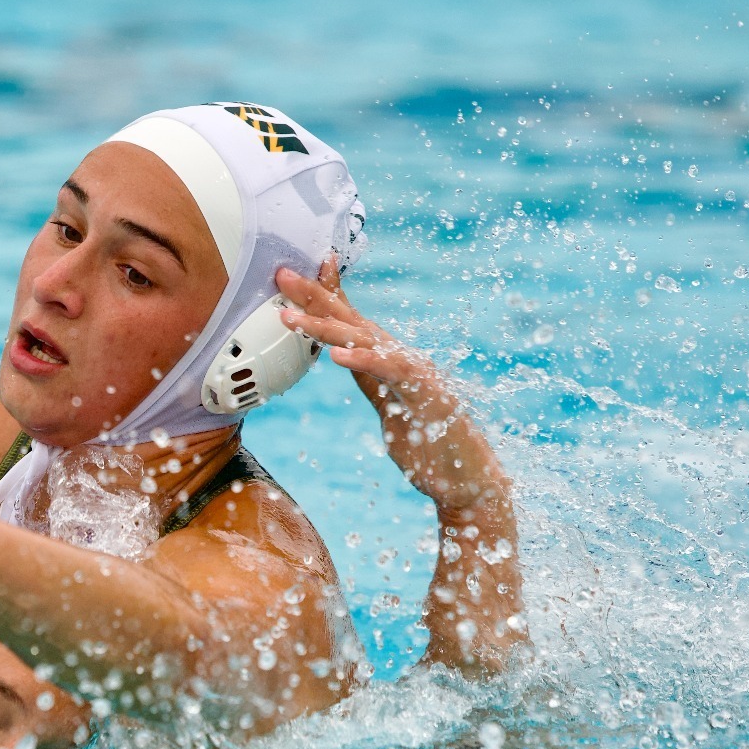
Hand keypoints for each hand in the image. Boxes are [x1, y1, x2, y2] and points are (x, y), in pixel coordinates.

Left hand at [274, 256, 503, 512]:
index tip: (296, 270)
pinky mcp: (426, 396)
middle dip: (315, 295)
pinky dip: (363, 361)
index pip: (352, 319)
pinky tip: (336, 355)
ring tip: (289, 316)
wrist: (467, 479)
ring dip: (325, 325)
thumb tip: (340, 358)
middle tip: (282, 274)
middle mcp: (400, 358)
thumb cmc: (429, 442)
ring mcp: (415, 373)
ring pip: (364, 340)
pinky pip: (391, 372)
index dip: (326, 292)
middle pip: (352, 319)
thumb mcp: (388, 404)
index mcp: (389, 359)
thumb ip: (367, 377)